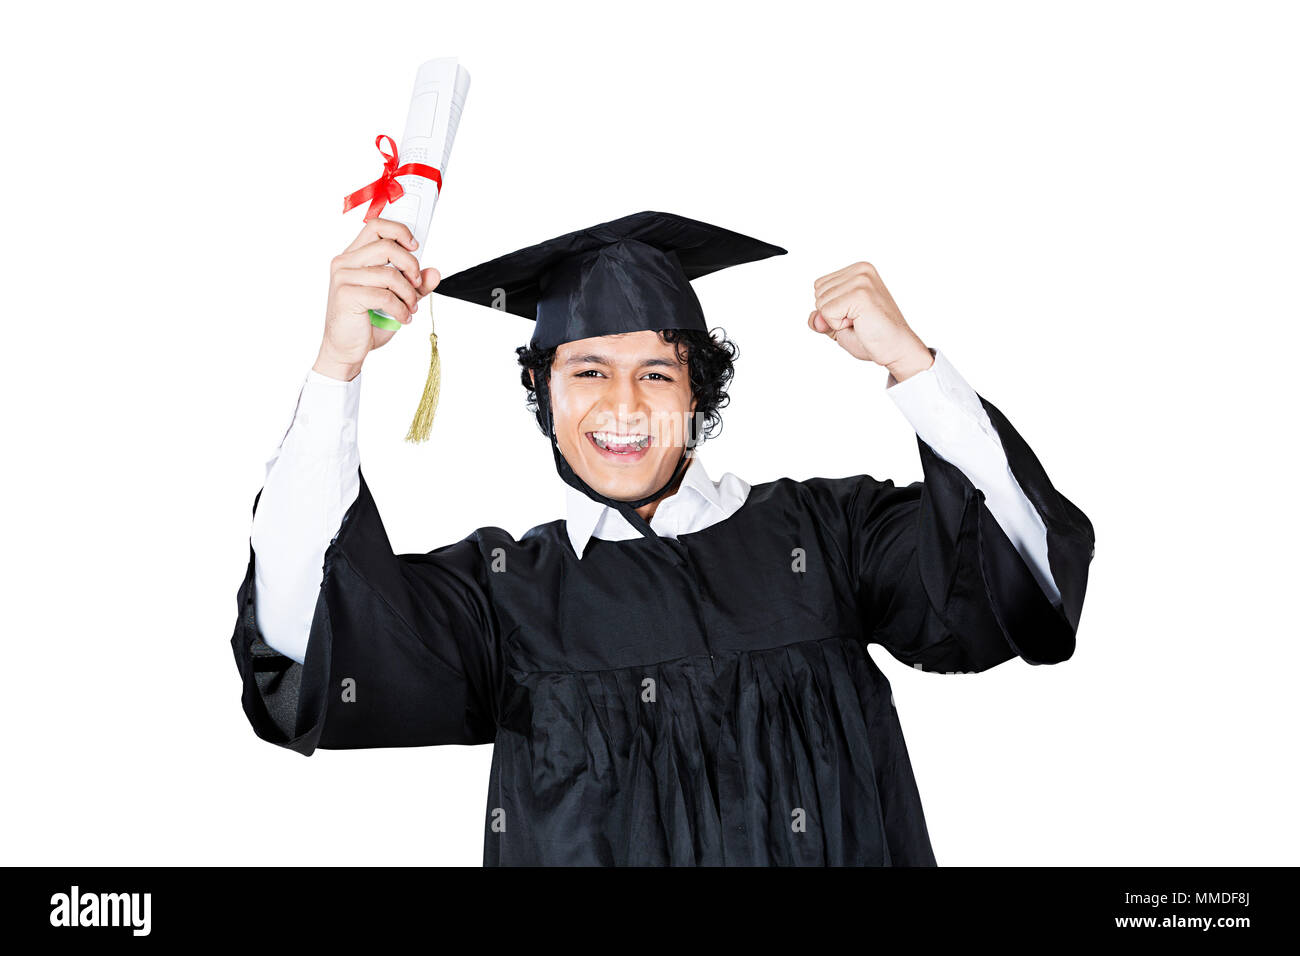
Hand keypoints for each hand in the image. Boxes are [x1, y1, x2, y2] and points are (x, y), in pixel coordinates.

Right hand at [313, 217, 440, 380]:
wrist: (346, 349)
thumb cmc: (366, 322)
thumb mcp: (397, 299)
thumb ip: (414, 284)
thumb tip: (434, 272)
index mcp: (353, 256)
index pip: (376, 226)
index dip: (400, 232)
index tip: (416, 248)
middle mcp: (345, 262)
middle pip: (387, 246)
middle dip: (411, 266)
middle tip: (417, 285)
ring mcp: (343, 278)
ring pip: (390, 274)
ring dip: (409, 294)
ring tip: (411, 308)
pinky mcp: (346, 295)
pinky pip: (385, 296)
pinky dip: (401, 309)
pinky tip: (403, 318)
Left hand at [807, 261, 931, 379]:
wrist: (896, 349)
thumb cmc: (872, 337)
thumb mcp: (838, 325)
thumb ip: (821, 318)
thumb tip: (813, 317)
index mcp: (858, 270)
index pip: (819, 285)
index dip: (830, 308)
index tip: (855, 315)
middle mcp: (861, 270)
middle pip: (818, 292)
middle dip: (832, 314)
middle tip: (859, 321)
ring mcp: (862, 280)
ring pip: (821, 303)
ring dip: (836, 321)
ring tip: (861, 322)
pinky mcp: (861, 294)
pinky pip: (827, 312)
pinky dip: (839, 326)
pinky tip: (860, 324)